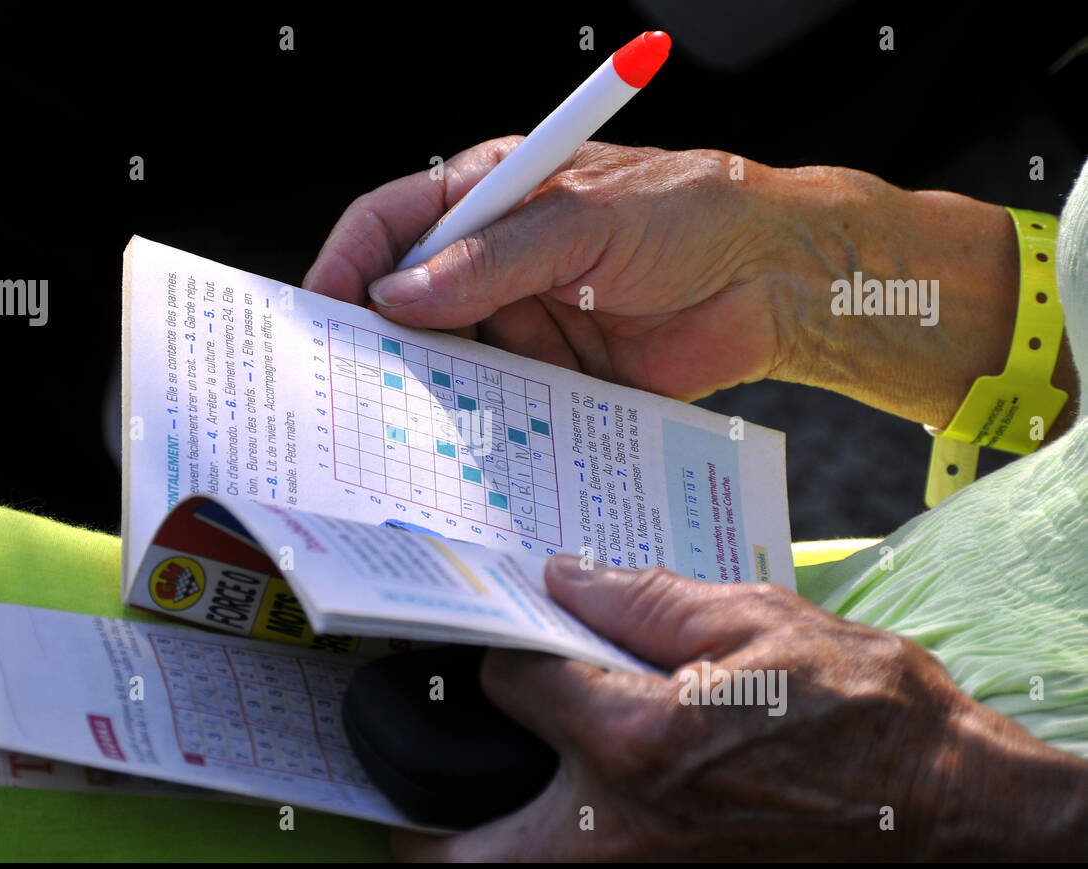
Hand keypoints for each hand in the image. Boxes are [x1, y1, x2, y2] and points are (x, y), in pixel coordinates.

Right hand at [304, 137, 789, 401]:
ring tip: (405, 420)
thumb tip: (402, 291)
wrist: (776, 282)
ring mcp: (524, 322)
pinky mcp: (554, 378)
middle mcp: (498, 261)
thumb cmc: (692, 213)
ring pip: (451, 359)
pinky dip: (484, 424)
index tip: (322, 304)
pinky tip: (470, 443)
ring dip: (430, 387)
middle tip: (350, 377)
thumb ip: (494, 257)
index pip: (395, 220)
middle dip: (379, 337)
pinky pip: (503, 404)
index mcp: (494, 196)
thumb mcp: (586, 218)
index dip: (351, 259)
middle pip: (410, 299)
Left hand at [392, 557, 1087, 860]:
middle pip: (455, 854)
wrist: (951, 816)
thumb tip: (563, 575)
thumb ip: (646, 599)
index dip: (500, 648)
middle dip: (423, 818)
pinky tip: (568, 818)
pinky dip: (549, 861)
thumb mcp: (762, 623)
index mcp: (634, 742)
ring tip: (485, 805)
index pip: (508, 684)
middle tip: (428, 776)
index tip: (506, 638)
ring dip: (477, 854)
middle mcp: (617, 832)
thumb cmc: (870, 717)